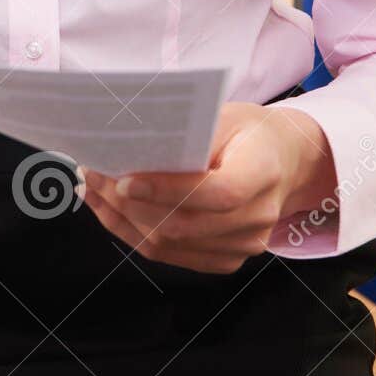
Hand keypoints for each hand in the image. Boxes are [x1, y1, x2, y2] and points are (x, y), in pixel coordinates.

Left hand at [81, 101, 336, 273]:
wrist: (283, 161)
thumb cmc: (247, 132)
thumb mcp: (224, 116)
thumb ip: (186, 134)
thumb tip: (130, 143)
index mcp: (263, 174)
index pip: (217, 193)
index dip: (168, 191)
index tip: (124, 180)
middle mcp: (257, 219)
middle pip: (185, 225)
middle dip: (129, 204)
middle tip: (93, 175)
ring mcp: (243, 246)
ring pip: (170, 244)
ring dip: (122, 219)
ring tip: (92, 189)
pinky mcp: (226, 259)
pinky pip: (170, 255)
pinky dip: (133, 233)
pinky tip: (108, 209)